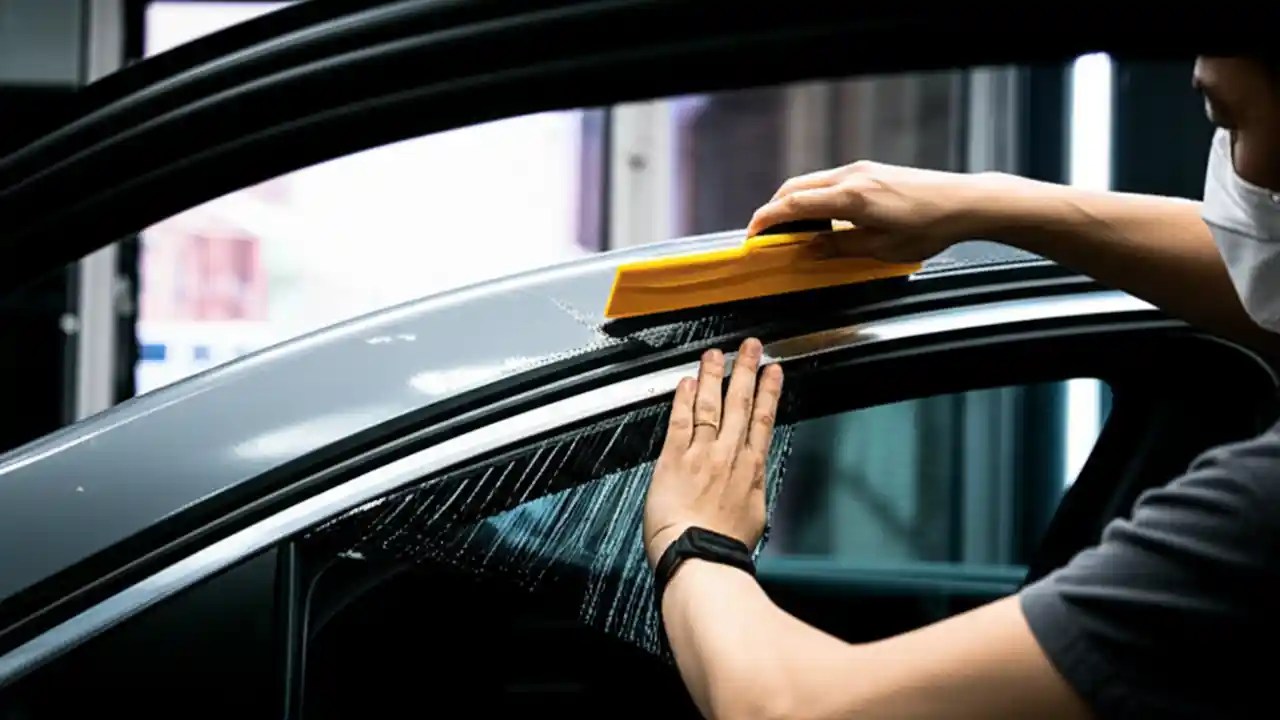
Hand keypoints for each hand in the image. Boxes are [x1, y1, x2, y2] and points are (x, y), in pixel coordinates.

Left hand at [642, 338, 783, 568]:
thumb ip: (750, 493)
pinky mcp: (675, 460)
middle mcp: (729, 456)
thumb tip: (750, 485)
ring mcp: (702, 455)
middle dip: (747, 370)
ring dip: (715, 375)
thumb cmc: (724, 549)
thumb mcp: (753, 518)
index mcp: (751, 471)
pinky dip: (685, 399)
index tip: (773, 371)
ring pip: (712, 405)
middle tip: (751, 347)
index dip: (769, 391)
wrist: (701, 559)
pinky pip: (681, 421)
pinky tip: (688, 382)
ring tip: (717, 353)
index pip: (763, 420)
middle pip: (741, 403)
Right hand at [745, 160, 1005, 262]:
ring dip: (795, 203)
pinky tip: (822, 219)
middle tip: (766, 234)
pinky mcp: (871, 171)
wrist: (964, 202)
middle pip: (796, 187)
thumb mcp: (880, 249)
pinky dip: (815, 198)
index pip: (793, 204)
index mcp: (850, 197)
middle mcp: (851, 176)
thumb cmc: (928, 227)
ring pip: (812, 183)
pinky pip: (830, 182)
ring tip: (793, 232)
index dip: (767, 219)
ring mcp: (861, 170)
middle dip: (774, 210)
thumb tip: (806, 250)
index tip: (753, 235)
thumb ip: (838, 248)